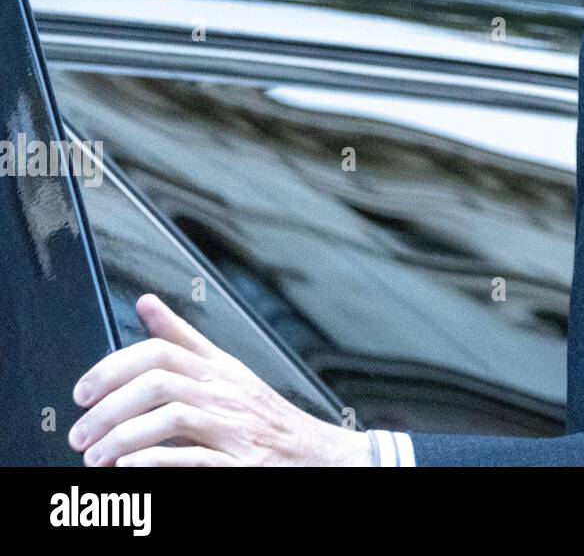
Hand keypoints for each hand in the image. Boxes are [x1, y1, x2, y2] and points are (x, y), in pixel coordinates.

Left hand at [67, 293, 371, 466]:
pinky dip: (154, 463)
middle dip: (109, 407)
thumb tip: (147, 302)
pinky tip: (130, 469)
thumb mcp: (227, 369)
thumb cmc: (263, 416)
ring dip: (123, 437)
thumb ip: (184, 338)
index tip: (83, 391)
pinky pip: (193, 458)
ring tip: (96, 458)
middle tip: (80, 433)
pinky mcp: (240, 464)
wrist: (316, 455)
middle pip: (160, 381)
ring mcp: (234, 428)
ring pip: (172, 416)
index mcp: (218, 370)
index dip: (114, 367)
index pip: (162, 351)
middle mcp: (225, 393)